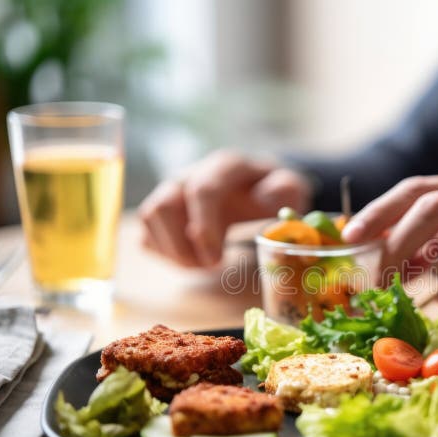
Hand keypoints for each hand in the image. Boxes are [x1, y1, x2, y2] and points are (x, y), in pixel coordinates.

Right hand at [139, 150, 311, 266]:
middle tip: (211, 267)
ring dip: (173, 252)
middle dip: (183, 246)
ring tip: (203, 266)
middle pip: (164, 205)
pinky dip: (166, 255)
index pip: (202, 190)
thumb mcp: (290, 187)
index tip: (216, 260)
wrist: (259, 189)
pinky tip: (194, 261)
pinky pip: (147, 236)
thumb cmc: (272, 192)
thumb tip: (265, 198)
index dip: (204, 227)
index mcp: (224, 166)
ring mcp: (172, 193)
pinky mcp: (162, 214)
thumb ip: (284, 189)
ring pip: (150, 219)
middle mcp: (190, 174)